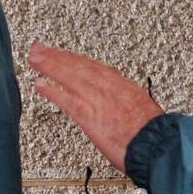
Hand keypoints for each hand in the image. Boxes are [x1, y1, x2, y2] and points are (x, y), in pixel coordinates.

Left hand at [28, 40, 163, 171]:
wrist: (157, 145)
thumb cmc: (153, 133)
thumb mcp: (143, 109)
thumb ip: (126, 103)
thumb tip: (122, 105)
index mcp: (122, 85)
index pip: (92, 66)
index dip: (73, 58)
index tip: (61, 53)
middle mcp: (108, 87)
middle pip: (77, 65)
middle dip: (56, 55)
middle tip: (39, 48)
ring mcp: (97, 100)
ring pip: (69, 76)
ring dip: (49, 65)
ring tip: (35, 58)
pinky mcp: (89, 116)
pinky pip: (66, 100)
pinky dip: (52, 91)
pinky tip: (40, 85)